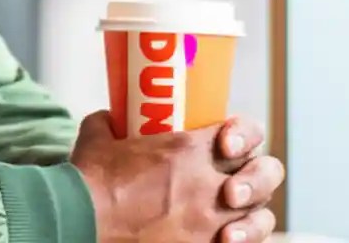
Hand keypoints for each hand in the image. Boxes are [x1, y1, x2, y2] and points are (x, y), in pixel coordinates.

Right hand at [70, 112, 284, 241]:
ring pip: (260, 217)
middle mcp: (210, 184)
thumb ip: (110, 122)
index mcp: (190, 148)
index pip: (246, 134)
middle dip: (258, 176)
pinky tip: (224, 239)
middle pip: (266, 174)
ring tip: (233, 219)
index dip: (244, 136)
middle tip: (236, 183)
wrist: (82, 218)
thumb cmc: (91, 178)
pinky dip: (238, 242)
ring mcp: (209, 221)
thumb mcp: (98, 135)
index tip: (227, 143)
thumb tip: (109, 117)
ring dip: (251, 216)